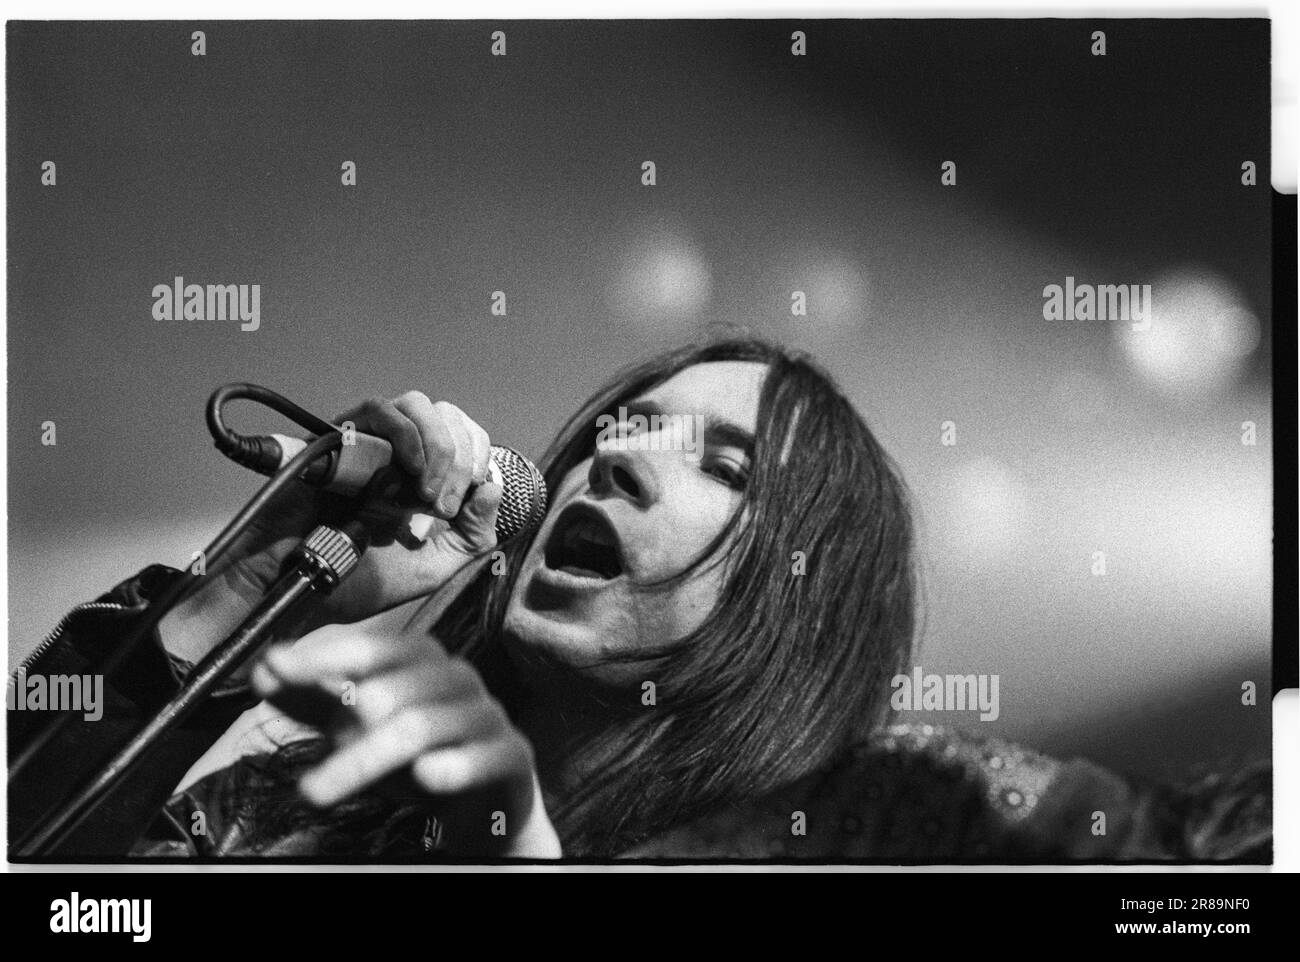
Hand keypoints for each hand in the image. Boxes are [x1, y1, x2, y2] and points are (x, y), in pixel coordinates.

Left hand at [250, 621, 561, 857]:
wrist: (487, 798)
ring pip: (423, 728)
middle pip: (391, 693)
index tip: (273, 670)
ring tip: (319, 792)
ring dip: (365, 762)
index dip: (322, 656)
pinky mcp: (512, 754)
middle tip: (305, 780)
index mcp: (422, 660)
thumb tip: (263, 669)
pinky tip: (428, 777)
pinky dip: (455, 767)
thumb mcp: (361, 726)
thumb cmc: (419, 752)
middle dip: (342, 734)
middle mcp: (456, 678)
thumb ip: (317, 698)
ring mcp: (485, 715)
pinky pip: (486, 756)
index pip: (372, 646)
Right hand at [312, 392, 502, 623]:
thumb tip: (494, 487)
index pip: (468, 438)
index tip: (468, 503)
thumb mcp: (433, 568)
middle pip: (450, 417)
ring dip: (439, 446)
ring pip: (419, 405)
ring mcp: (368, 442)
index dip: (479, 459)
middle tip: (445, 506)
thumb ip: (471, 535)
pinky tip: (411, 471)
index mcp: (424, 477)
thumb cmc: (356, 580)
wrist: (299, 590)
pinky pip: (378, 409)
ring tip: (428, 494)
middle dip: (462, 458)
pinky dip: (406, 434)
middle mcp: (398, 453)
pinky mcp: (338, 438)